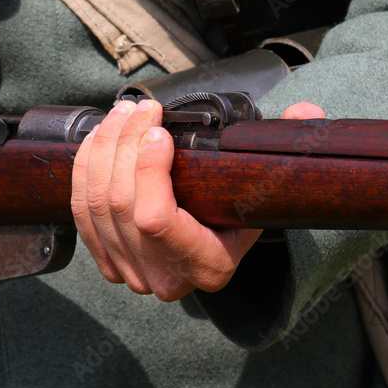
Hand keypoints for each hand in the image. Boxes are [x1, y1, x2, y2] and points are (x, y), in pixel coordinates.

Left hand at [71, 98, 325, 300]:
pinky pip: (81, 211)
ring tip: (121, 114)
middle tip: (139, 109)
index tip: (159, 131)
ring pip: (96, 204)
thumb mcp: (267, 186)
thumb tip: (307, 114)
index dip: (148, 170)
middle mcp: (163, 278)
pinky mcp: (106, 260)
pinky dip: (84, 169)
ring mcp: (130, 272)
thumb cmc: (241, 212)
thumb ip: (287, 149)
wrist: (214, 246)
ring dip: (103, 150)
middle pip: (119, 205)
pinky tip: (98, 139)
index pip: (156, 221)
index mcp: (207, 266)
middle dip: (124, 144)